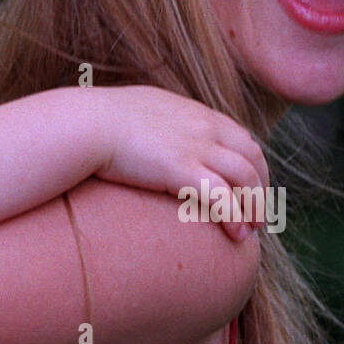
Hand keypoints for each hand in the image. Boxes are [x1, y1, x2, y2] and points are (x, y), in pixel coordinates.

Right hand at [92, 86, 268, 241]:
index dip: (251, 166)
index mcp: (195, 113)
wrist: (83, 123)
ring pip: (246, 177)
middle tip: (256, 215)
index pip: (241, 137)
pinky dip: (235, 216)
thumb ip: (156, 121)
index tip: (247, 191)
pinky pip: (223, 196)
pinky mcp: (182, 169)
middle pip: (253, 157)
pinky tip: (236, 234)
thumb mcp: (139, 110)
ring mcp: (195, 146)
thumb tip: (149, 135)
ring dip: (254, 206)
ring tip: (250, 230)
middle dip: (261, 188)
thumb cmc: (98, 120)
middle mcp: (203, 126)